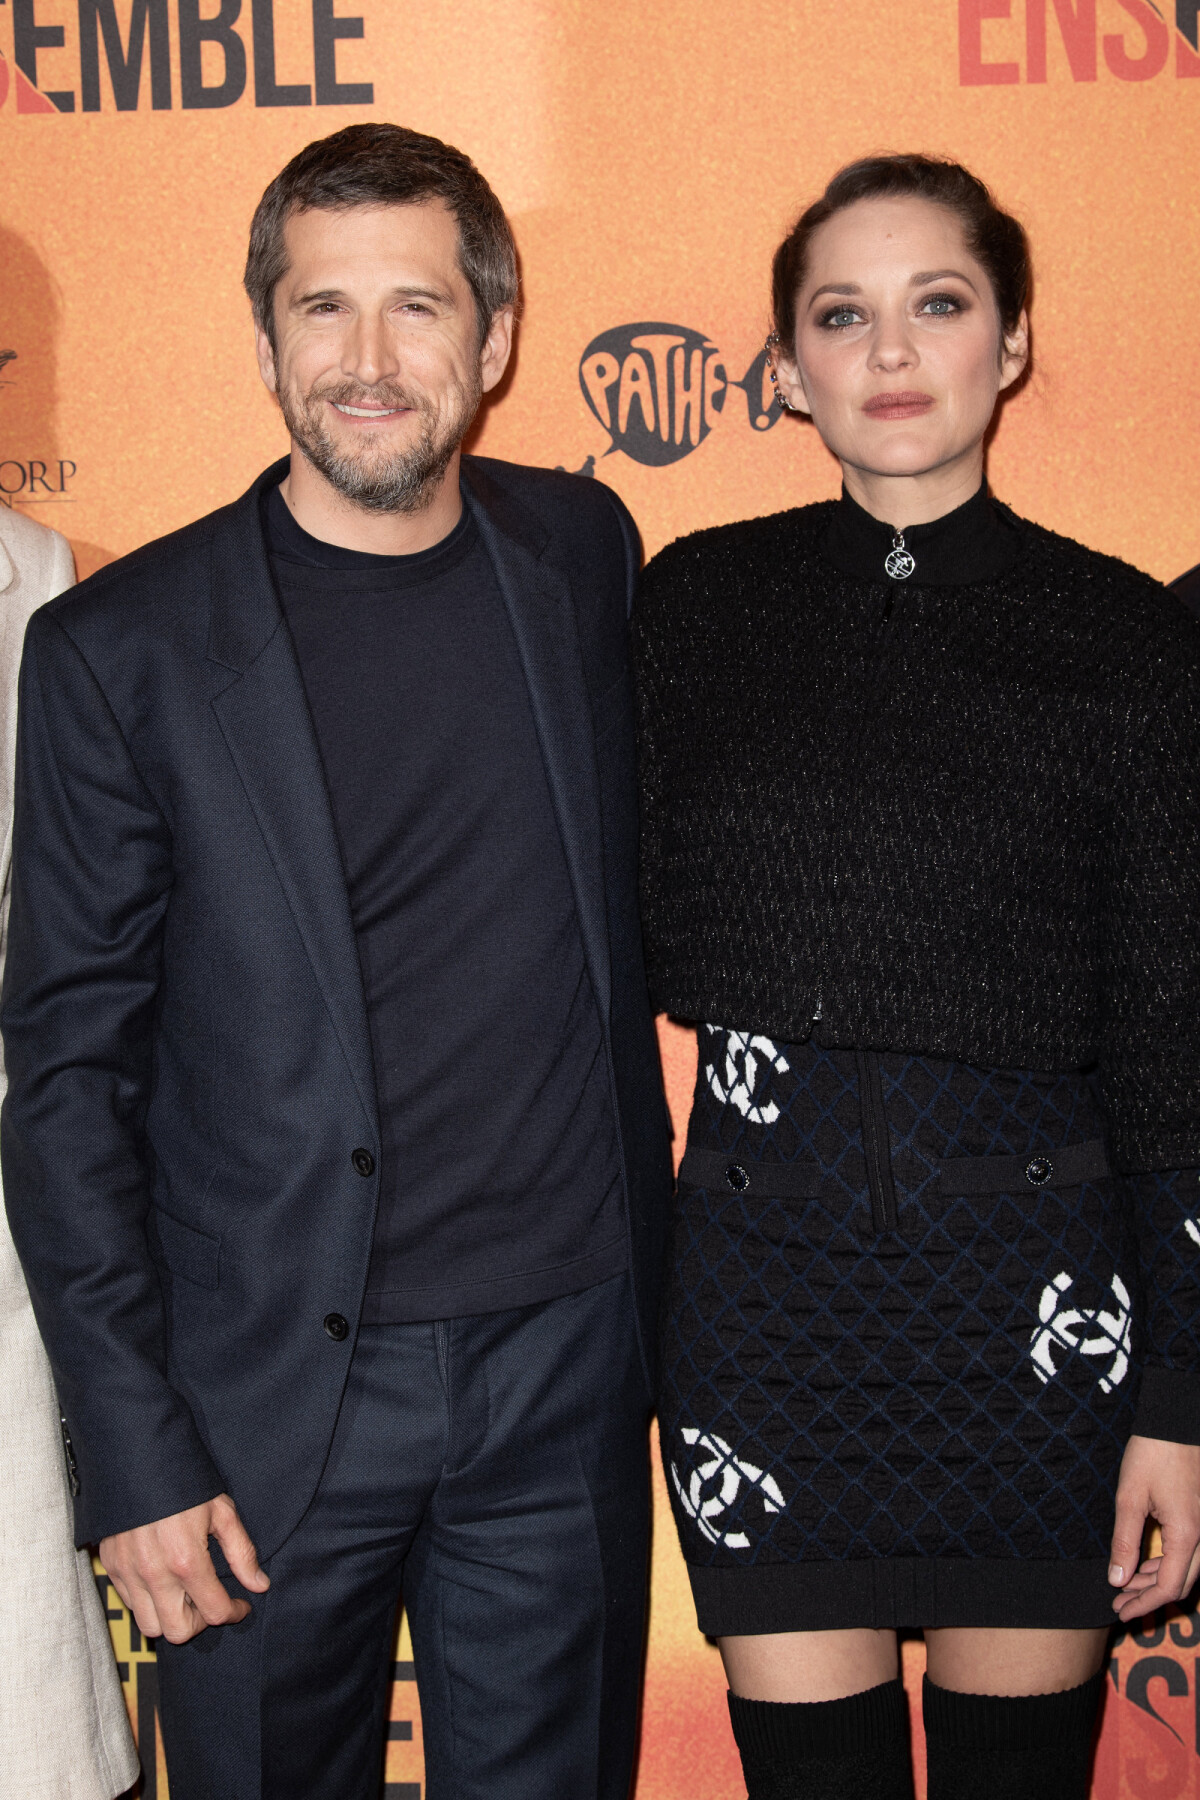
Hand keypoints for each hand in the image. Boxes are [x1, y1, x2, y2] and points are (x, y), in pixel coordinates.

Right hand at [99, 1493, 269, 1644]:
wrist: (140, 1458)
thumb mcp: (222, 1511)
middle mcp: (154, 1574)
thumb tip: (259, 1585)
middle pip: (178, 1632)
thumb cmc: (186, 1483)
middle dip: (199, 1623)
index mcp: (186, 1561)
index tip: (240, 1604)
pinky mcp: (111, 1567)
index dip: (234, 1613)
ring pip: (149, 1626)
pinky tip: (163, 1582)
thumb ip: (242, 1552)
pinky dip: (148, 1603)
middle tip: (210, 1601)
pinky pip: (130, 1604)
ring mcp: (129, 1573)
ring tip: (185, 1594)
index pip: (213, 1612)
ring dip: (171, 1618)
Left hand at [1109, 1435, 1199, 1622]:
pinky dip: (1167, 1562)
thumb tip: (1117, 1579)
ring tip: (1127, 1584)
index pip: (1169, 1586)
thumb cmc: (1152, 1454)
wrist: (1176, 1423)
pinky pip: (1189, 1552)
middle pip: (1182, 1583)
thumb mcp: (1129, 1498)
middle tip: (1120, 1602)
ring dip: (1158, 1580)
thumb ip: (1124, 1541)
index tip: (1120, 1609)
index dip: (1144, 1603)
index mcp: (1186, 1534)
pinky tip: (1145, 1563)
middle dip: (1150, 1596)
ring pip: (1188, 1569)